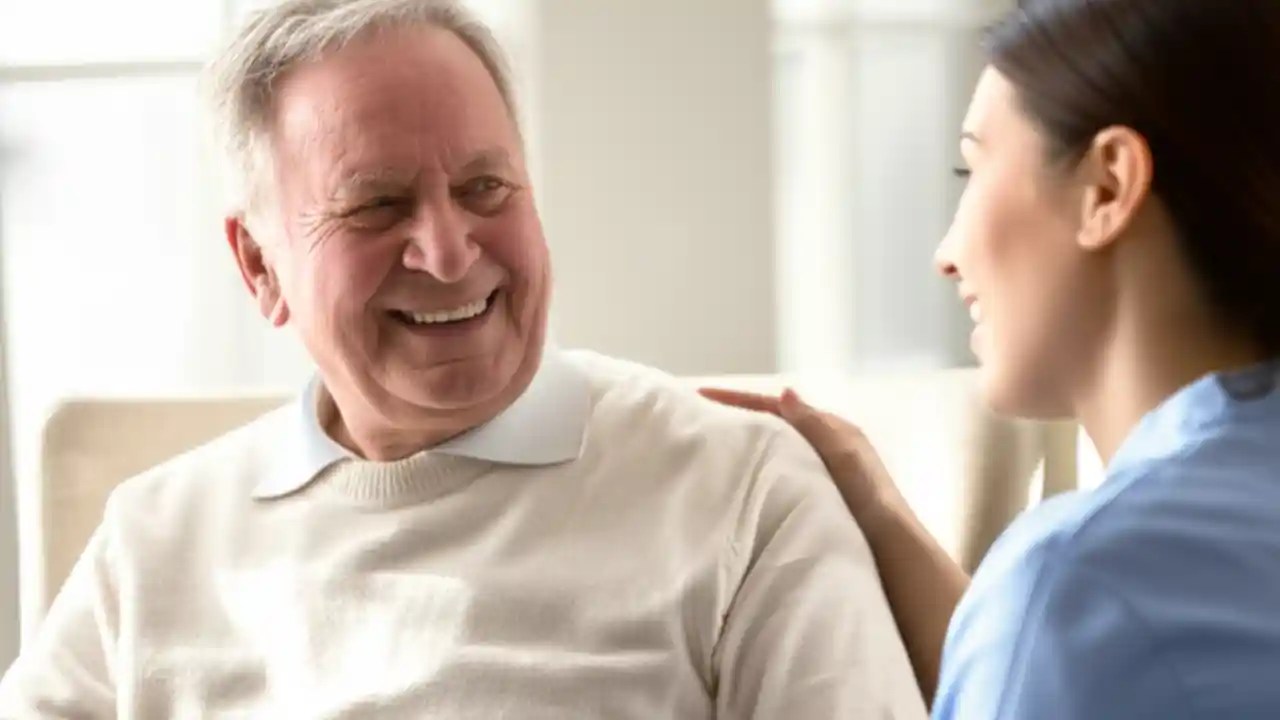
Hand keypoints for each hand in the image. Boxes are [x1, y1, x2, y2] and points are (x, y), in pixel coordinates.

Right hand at [699, 388, 907, 532]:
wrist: (891, 552)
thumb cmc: (870, 500)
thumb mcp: (844, 454)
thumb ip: (815, 425)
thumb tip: (785, 392)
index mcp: (833, 432)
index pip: (776, 406)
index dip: (738, 399)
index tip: (700, 394)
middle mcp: (825, 450)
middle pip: (772, 427)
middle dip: (737, 420)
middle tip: (697, 421)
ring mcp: (818, 477)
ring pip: (773, 453)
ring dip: (745, 447)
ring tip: (708, 450)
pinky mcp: (812, 502)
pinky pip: (775, 478)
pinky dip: (754, 473)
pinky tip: (735, 485)